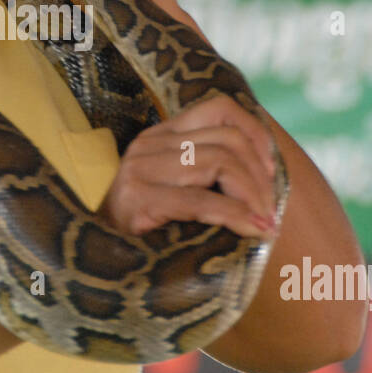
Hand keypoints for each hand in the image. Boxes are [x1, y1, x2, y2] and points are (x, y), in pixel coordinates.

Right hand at [96, 93, 278, 238]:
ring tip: (265, 223)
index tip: (272, 169)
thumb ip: (212, 173)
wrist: (99, 264)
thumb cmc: (150, 233)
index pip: (218, 108)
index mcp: (162, 135)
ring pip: (220, 162)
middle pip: (227, 139)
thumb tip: (270, 170)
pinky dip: (237, 216)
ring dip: (253, 196)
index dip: (255, 132)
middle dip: (261, 176)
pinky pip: (202, 201)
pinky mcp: (137, 199)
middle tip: (271, 210)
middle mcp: (148, 143)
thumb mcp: (182, 192)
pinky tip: (254, 231)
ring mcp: (139, 169)